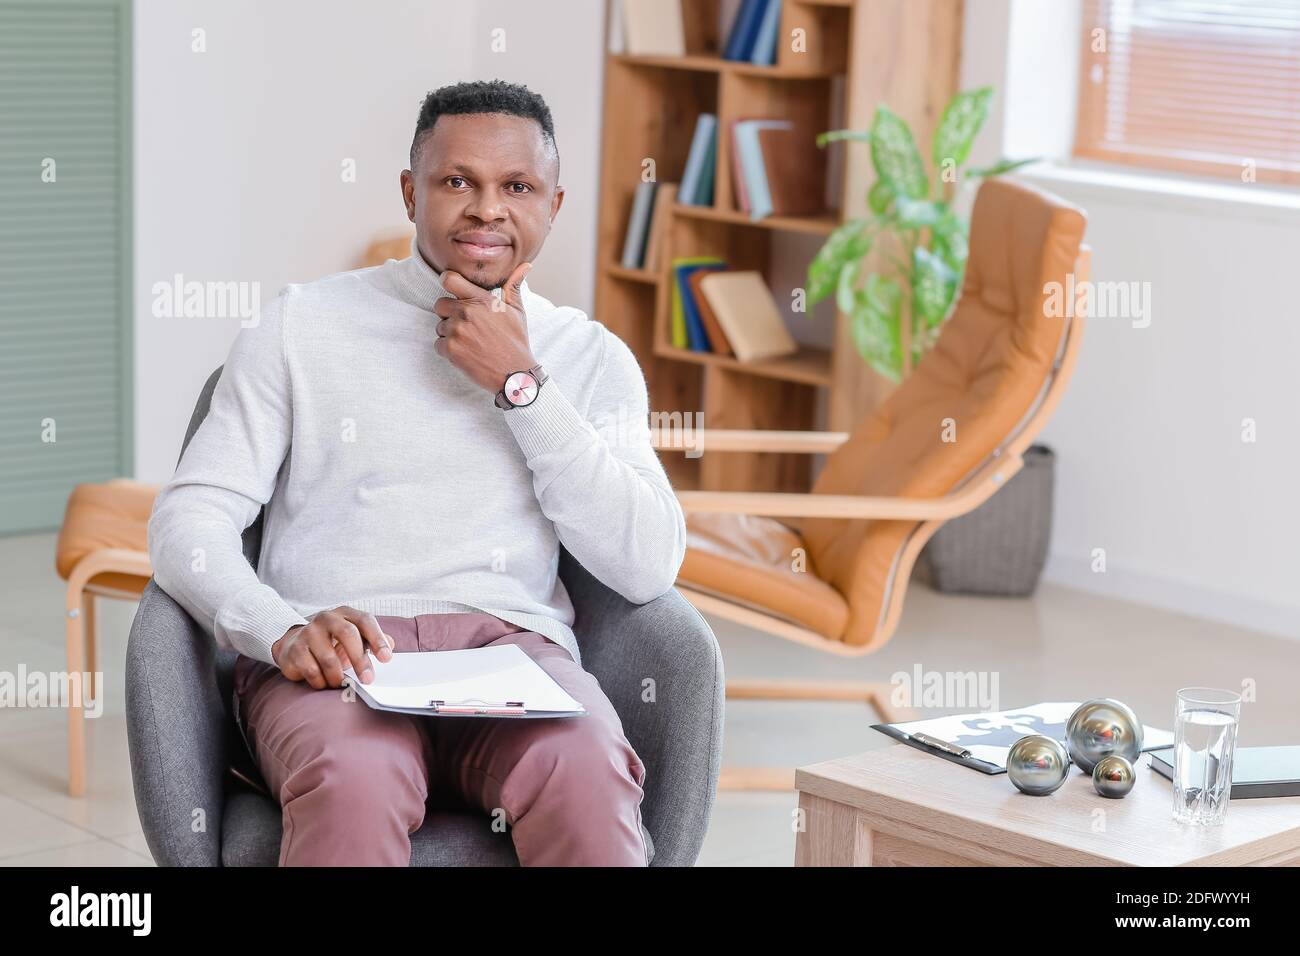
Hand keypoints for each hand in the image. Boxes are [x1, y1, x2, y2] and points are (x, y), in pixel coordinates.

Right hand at [270, 605, 394, 689]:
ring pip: (329, 658)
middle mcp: (326, 618)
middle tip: (368, 679)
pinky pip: (312, 671)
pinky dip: (321, 682)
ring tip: (341, 684)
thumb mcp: (353, 637)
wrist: (293, 643)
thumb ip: (372, 640)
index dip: (377, 639)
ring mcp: (308, 632)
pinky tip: (323, 682)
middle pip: (348, 635)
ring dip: (338, 677)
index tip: (386, 658)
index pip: (365, 621)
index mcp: (345, 614)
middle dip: (360, 659)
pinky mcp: (294, 649)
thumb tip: (391, 645)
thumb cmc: (330, 641)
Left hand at [432, 262, 536, 392]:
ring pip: (439, 327)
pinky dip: (449, 351)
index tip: (453, 292)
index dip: (448, 283)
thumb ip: (514, 286)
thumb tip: (526, 265)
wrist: (514, 373)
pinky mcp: (451, 349)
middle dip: (448, 314)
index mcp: (481, 299)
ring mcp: (457, 331)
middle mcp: (466, 312)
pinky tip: (466, 354)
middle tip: (466, 326)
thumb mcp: (517, 311)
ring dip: (450, 335)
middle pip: (439, 304)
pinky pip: (438, 345)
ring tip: (471, 343)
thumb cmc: (516, 341)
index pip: (449, 279)